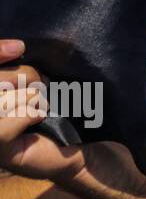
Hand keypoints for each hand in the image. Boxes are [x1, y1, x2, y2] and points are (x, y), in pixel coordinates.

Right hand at [0, 39, 85, 182]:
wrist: (85, 145)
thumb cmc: (66, 108)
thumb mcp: (45, 81)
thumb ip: (25, 66)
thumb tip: (19, 47)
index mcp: (0, 88)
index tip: (20, 47)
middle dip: (25, 75)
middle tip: (45, 85)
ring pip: (0, 100)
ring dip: (30, 97)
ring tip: (44, 105)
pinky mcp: (1, 151)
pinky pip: (3, 127)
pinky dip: (26, 116)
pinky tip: (40, 117)